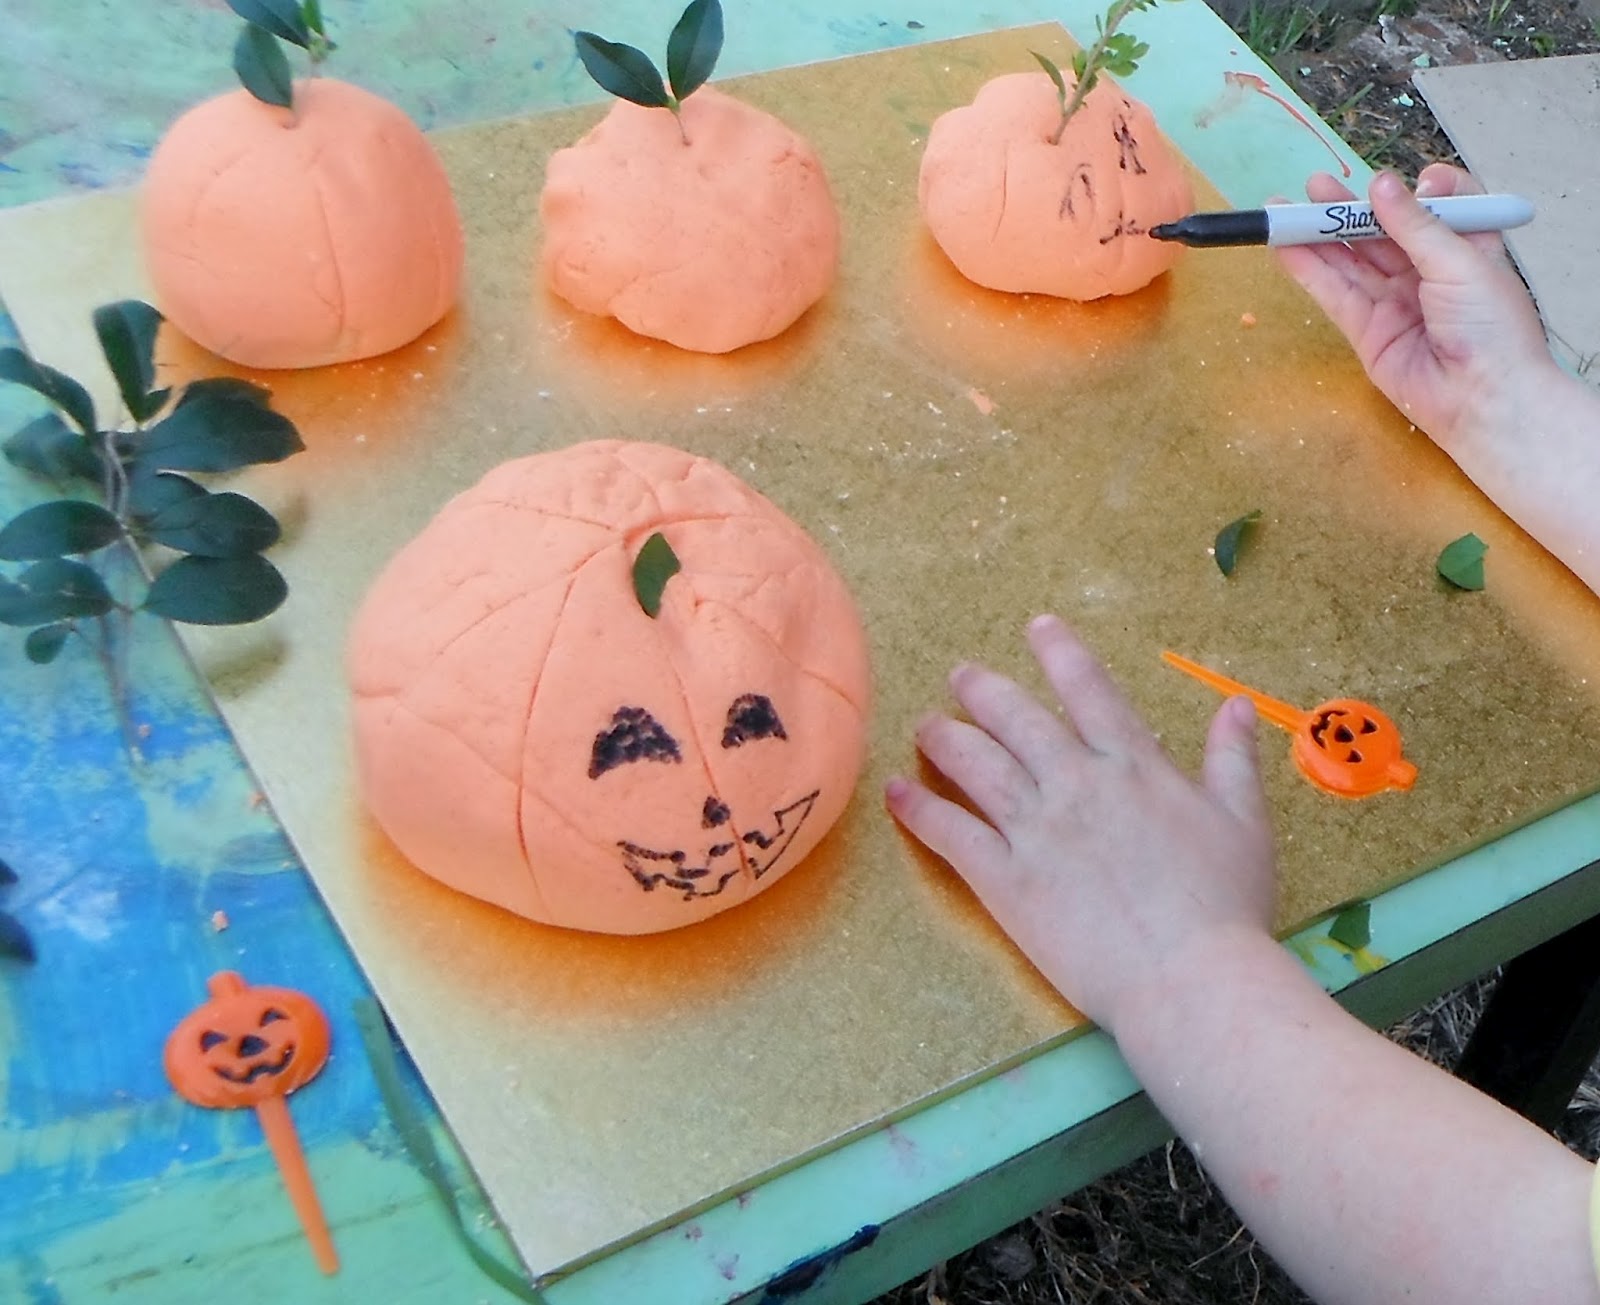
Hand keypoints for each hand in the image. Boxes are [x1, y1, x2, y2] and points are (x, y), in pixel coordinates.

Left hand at [885, 615, 1276, 1032]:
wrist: (1190, 978)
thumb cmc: (1226, 905)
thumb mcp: (1244, 822)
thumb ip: (1233, 759)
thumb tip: (1237, 705)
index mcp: (1134, 766)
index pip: (1088, 689)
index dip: (1060, 652)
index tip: (1038, 627)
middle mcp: (1077, 783)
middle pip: (1015, 718)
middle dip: (982, 689)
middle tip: (960, 675)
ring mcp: (1036, 829)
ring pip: (975, 764)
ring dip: (944, 738)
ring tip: (924, 725)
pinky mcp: (1005, 879)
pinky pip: (951, 832)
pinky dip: (919, 808)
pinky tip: (895, 793)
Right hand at [1276, 166, 1555, 454]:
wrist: (1484, 399)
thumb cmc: (1491, 327)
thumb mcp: (1462, 262)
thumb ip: (1415, 225)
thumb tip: (1380, 184)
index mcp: (1466, 248)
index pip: (1442, 207)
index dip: (1423, 191)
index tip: (1415, 183)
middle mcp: (1428, 272)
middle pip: (1382, 232)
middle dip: (1348, 208)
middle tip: (1315, 186)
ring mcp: (1394, 302)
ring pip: (1351, 261)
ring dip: (1318, 236)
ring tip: (1284, 211)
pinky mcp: (1367, 332)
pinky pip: (1335, 295)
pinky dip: (1310, 271)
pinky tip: (1286, 248)